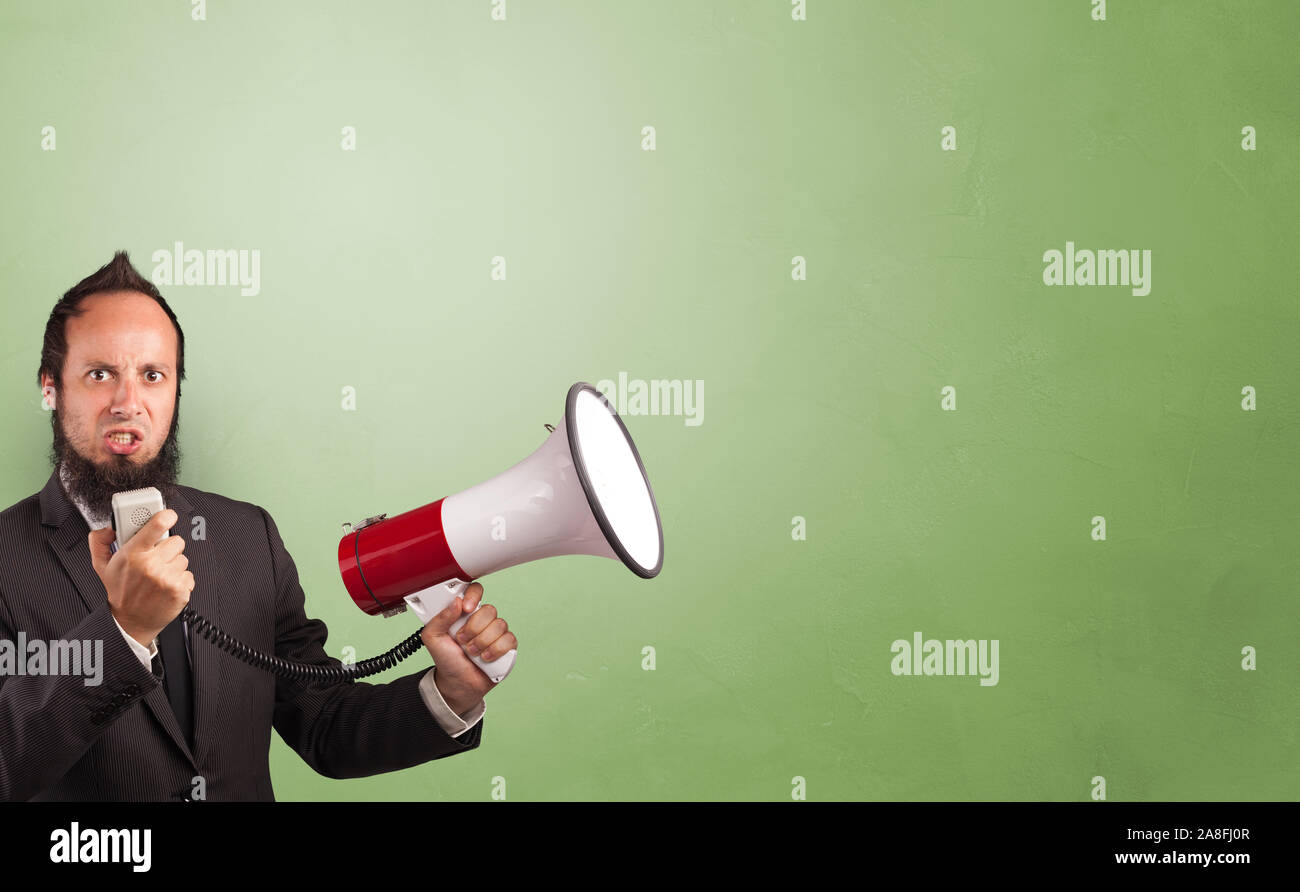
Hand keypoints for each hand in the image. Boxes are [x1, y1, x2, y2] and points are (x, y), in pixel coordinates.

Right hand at [89, 509, 193, 647]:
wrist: (130, 622)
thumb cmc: (120, 591)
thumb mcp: (102, 565)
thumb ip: (100, 541)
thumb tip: (109, 526)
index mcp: (133, 554)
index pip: (157, 525)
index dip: (166, 516)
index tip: (169, 515)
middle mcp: (151, 565)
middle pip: (176, 540)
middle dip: (167, 548)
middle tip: (156, 557)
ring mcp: (167, 578)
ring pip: (183, 558)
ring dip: (173, 564)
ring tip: (158, 574)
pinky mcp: (180, 590)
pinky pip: (189, 574)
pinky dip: (180, 579)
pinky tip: (166, 585)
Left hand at [420, 583, 516, 715]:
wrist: (457, 684)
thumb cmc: (446, 659)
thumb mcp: (432, 638)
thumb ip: (439, 618)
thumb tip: (455, 602)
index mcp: (465, 612)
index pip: (475, 590)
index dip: (473, 596)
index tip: (466, 609)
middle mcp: (482, 619)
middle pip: (490, 610)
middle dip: (474, 629)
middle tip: (463, 641)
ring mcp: (496, 632)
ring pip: (500, 625)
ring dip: (483, 643)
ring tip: (472, 652)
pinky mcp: (507, 646)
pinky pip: (509, 640)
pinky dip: (495, 651)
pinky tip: (485, 658)